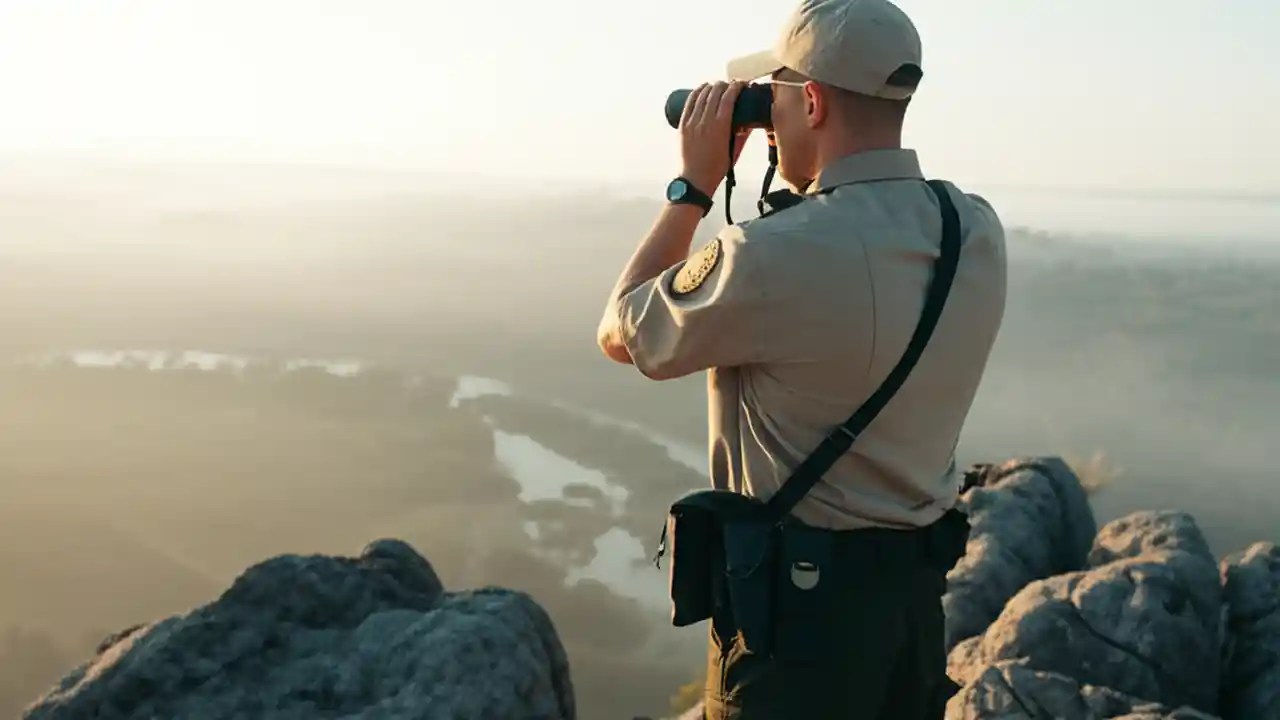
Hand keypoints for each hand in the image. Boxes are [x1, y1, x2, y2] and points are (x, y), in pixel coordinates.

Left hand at [678, 81, 753, 195]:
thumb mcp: (734, 152)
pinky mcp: (682, 126)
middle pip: (714, 93)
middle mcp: (705, 122)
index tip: (741, 84)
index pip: (728, 98)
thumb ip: (742, 135)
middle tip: (730, 85)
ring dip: (711, 86)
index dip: (736, 87)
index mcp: (720, 127)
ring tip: (717, 85)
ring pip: (701, 95)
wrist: (694, 181)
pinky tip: (701, 88)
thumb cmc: (716, 169)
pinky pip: (689, 103)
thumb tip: (751, 122)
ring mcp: (691, 123)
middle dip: (724, 85)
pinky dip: (696, 93)